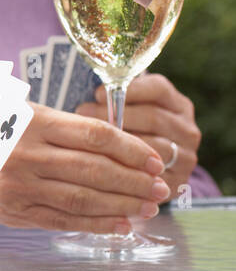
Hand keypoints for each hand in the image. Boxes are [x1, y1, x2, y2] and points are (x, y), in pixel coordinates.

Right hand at [0, 101, 166, 232]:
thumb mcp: (20, 113)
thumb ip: (63, 127)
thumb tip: (121, 149)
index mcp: (32, 122)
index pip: (95, 135)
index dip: (131, 149)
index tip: (154, 160)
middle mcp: (25, 154)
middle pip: (95, 169)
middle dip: (135, 181)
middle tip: (160, 187)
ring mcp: (19, 185)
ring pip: (84, 198)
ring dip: (123, 205)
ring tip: (148, 207)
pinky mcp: (14, 211)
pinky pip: (64, 220)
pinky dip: (97, 225)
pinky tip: (121, 224)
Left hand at [75, 73, 200, 200]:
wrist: (152, 175)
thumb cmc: (130, 132)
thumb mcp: (131, 110)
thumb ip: (119, 98)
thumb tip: (93, 91)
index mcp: (179, 106)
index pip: (159, 89)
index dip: (128, 89)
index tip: (96, 93)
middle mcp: (187, 130)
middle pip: (153, 117)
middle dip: (114, 114)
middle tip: (82, 112)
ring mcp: (186, 157)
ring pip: (151, 146)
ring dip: (117, 141)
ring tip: (87, 137)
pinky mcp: (178, 181)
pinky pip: (149, 174)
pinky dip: (123, 167)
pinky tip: (101, 161)